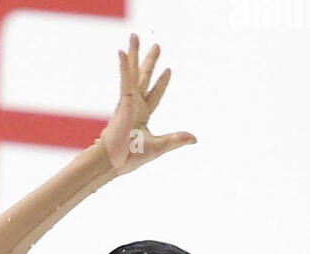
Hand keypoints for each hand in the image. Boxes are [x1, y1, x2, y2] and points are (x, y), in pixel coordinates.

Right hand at [98, 34, 195, 174]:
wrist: (114, 161)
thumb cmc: (131, 157)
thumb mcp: (159, 146)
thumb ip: (176, 139)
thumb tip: (195, 138)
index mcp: (142, 116)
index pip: (155, 95)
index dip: (161, 83)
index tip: (168, 70)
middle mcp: (134, 106)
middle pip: (143, 78)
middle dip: (149, 62)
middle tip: (156, 46)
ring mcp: (127, 102)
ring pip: (133, 72)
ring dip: (134, 54)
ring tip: (135, 36)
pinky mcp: (123, 101)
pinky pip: (125, 80)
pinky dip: (124, 66)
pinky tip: (122, 51)